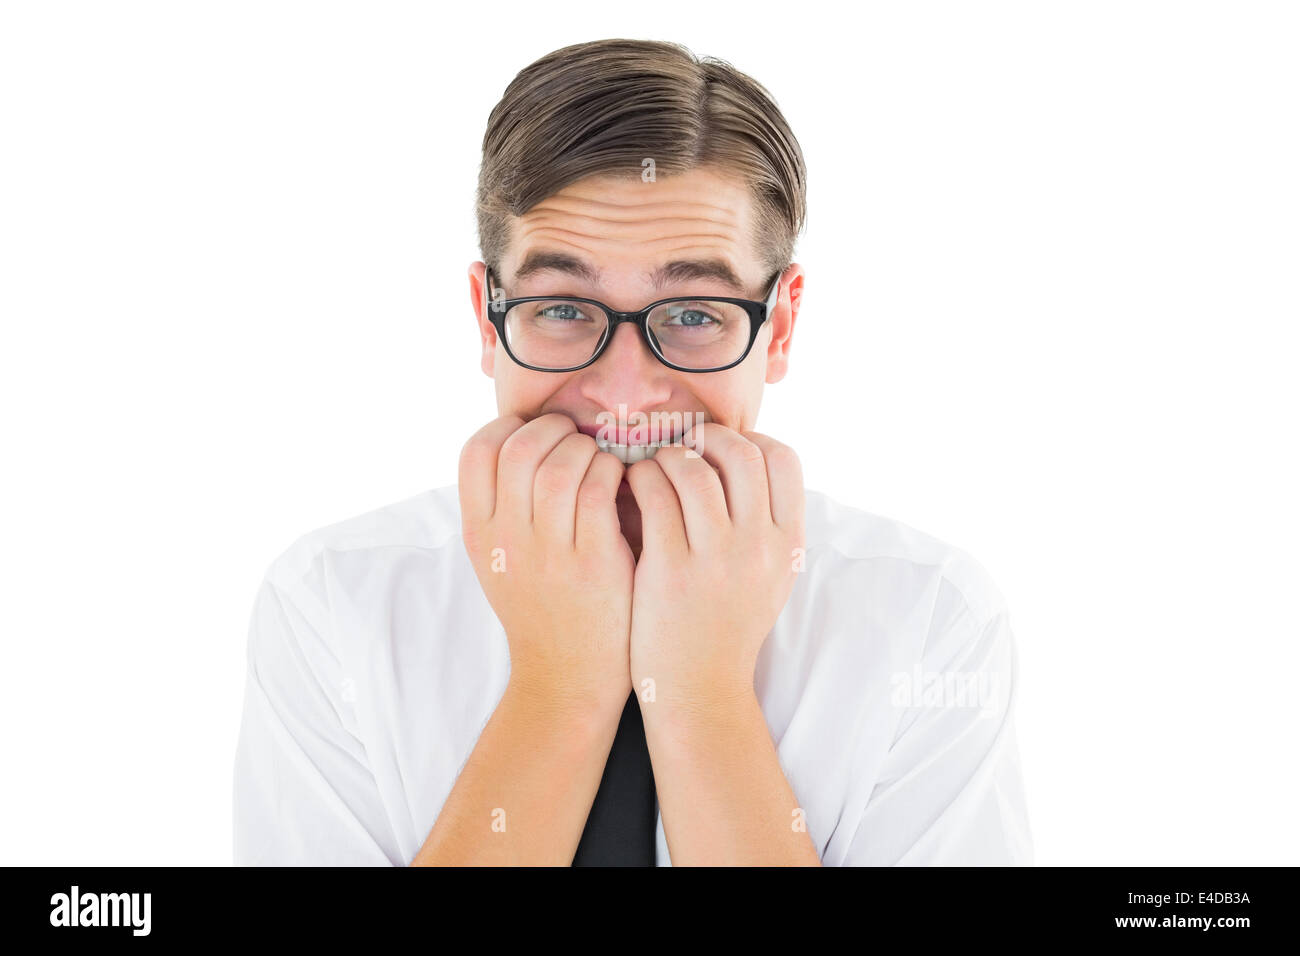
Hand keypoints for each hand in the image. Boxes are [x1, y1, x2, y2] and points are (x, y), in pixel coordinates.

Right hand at [459, 413, 634, 717]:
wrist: (567, 677)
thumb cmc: (542, 608)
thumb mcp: (500, 560)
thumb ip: (502, 506)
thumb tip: (523, 438)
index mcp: (479, 532)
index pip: (476, 451)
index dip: (509, 426)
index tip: (536, 432)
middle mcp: (507, 539)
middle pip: (520, 448)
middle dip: (554, 430)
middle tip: (576, 439)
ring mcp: (549, 552)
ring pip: (562, 464)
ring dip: (588, 449)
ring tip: (600, 462)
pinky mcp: (593, 564)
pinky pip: (599, 491)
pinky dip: (614, 473)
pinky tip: (622, 483)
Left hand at [624, 423, 804, 709]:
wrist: (700, 689)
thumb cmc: (728, 626)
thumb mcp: (772, 577)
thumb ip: (769, 524)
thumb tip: (752, 458)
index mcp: (787, 544)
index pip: (784, 459)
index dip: (751, 440)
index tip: (723, 448)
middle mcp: (758, 547)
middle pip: (741, 453)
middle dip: (707, 438)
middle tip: (684, 446)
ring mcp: (715, 558)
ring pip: (693, 469)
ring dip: (668, 456)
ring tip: (655, 466)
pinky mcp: (669, 569)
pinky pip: (655, 496)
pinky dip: (642, 478)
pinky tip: (634, 486)